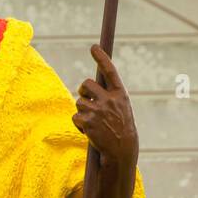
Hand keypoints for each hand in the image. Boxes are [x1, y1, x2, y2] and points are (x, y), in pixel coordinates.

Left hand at [72, 44, 137, 170]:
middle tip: (86, 98)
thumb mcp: (121, 109)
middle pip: (86, 84)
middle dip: (82, 90)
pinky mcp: (88, 122)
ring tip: (92, 122)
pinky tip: (89, 131)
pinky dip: (79, 124)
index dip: (101, 58)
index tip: (94, 47)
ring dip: (82, 111)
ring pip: (79, 102)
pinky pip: (75, 117)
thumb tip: (91, 85)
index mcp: (120, 94)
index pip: (110, 71)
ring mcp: (98, 110)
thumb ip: (109, 96)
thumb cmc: (121, 129)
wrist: (121, 150)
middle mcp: (109, 100)